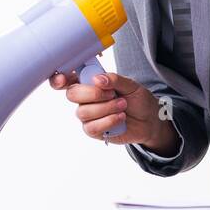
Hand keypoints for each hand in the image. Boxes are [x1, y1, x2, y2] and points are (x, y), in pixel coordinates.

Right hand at [49, 68, 172, 148]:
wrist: (150, 121)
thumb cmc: (138, 100)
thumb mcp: (131, 85)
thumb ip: (114, 79)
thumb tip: (97, 79)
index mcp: (90, 82)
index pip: (68, 79)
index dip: (60, 78)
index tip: (64, 78)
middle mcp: (85, 98)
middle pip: (72, 94)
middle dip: (92, 93)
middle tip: (112, 94)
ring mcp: (88, 115)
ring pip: (83, 112)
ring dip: (106, 108)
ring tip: (123, 106)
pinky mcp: (93, 131)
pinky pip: (91, 127)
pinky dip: (108, 121)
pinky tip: (120, 118)